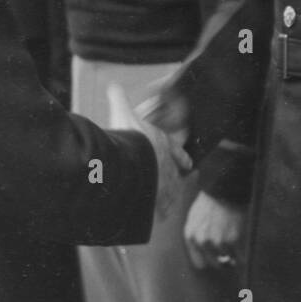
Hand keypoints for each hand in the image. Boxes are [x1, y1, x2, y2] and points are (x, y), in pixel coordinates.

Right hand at [107, 82, 190, 219]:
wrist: (134, 161)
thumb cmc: (130, 137)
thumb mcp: (123, 113)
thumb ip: (118, 99)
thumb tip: (112, 84)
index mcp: (164, 146)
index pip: (177, 151)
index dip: (181, 157)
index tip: (187, 163)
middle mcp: (169, 166)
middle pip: (176, 175)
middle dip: (175, 179)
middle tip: (178, 184)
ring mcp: (165, 184)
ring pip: (171, 192)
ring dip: (169, 197)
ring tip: (168, 206)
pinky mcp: (158, 199)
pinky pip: (162, 207)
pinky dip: (160, 211)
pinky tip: (159, 216)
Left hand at [183, 191, 245, 270]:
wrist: (225, 189)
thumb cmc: (210, 201)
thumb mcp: (194, 218)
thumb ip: (196, 235)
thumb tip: (204, 252)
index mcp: (190, 236)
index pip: (199, 263)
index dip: (209, 261)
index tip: (217, 259)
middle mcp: (202, 242)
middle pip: (215, 264)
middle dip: (223, 260)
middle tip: (230, 254)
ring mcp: (218, 242)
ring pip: (229, 260)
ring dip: (234, 255)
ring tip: (237, 242)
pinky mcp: (233, 240)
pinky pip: (241, 257)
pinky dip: (244, 254)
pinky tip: (244, 245)